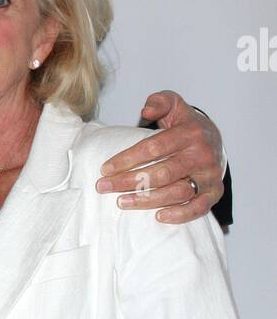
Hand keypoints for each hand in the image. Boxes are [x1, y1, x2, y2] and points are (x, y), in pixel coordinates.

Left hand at [95, 90, 224, 223]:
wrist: (215, 139)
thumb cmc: (186, 125)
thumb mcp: (174, 105)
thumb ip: (160, 102)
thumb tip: (146, 111)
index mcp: (189, 133)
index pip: (154, 148)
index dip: (127, 159)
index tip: (105, 169)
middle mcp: (201, 155)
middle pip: (162, 173)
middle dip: (129, 181)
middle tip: (104, 187)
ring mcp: (209, 174)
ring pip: (177, 192)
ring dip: (148, 200)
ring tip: (121, 202)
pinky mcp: (214, 191)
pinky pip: (200, 207)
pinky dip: (181, 214)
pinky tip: (159, 216)